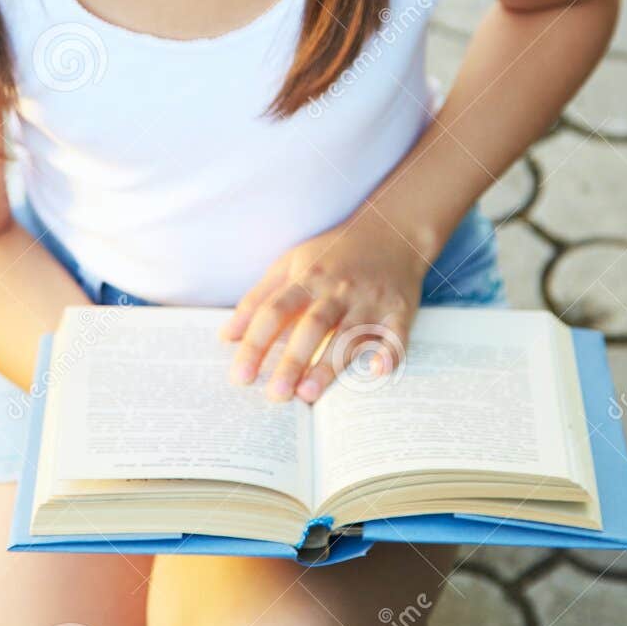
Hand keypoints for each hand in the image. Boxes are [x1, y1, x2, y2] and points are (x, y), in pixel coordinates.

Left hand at [218, 209, 429, 403]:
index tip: (240, 376)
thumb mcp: (290, 263)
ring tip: (307, 396)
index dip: (256, 343)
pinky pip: (397, 334)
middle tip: (274, 396)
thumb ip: (258, 298)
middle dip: (292, 361)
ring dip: (329, 366)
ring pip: (348, 335)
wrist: (390, 230)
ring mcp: (370, 300)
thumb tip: (226, 336)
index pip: (275, 311)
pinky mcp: (400, 310)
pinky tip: (377, 371)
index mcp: (308, 277)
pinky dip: (389, 353)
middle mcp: (338, 289)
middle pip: (312, 326)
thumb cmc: (332, 253)